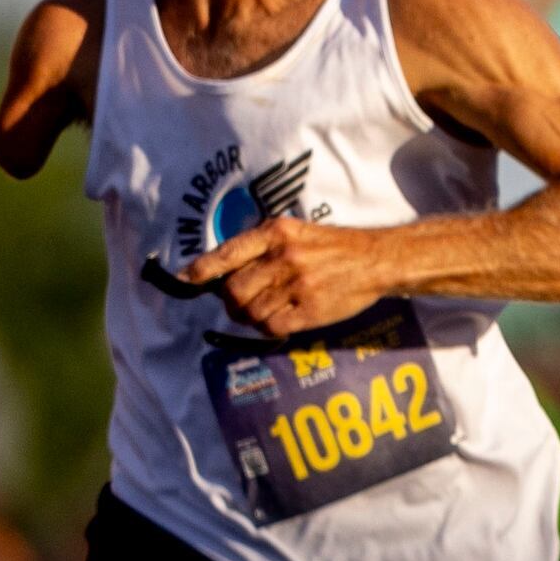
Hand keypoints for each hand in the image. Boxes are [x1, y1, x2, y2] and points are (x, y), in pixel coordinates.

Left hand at [179, 216, 389, 338]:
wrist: (374, 260)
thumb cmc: (330, 247)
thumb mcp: (294, 232)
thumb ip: (259, 247)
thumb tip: (219, 273)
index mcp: (275, 233)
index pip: (227, 253)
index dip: (202, 270)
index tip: (184, 279)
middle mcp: (283, 257)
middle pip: (233, 290)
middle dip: (229, 303)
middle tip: (239, 303)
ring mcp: (296, 285)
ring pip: (249, 312)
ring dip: (249, 316)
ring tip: (265, 309)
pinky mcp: (309, 310)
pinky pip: (270, 327)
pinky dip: (267, 327)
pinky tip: (279, 318)